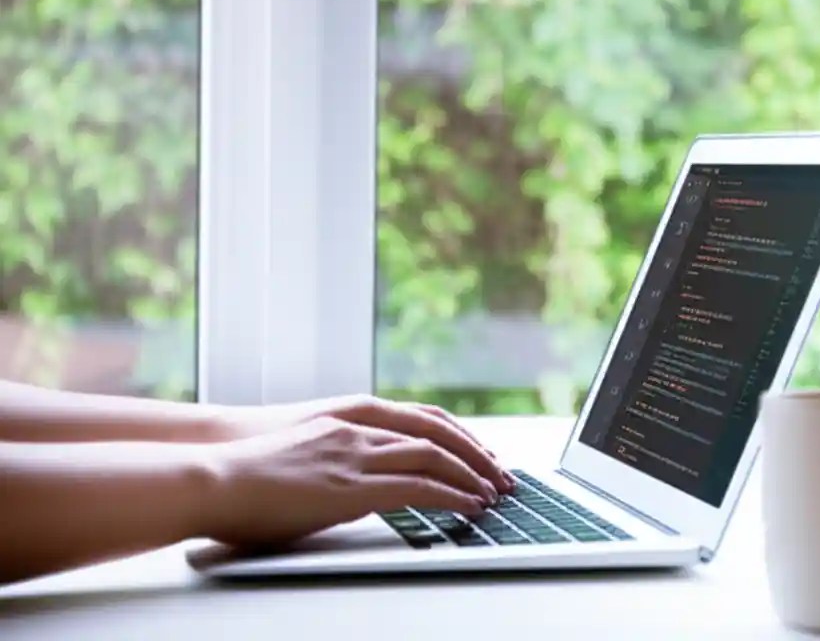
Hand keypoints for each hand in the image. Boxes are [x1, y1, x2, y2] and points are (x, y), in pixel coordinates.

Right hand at [201, 417, 491, 546]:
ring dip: (471, 475)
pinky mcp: (351, 487)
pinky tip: (469, 506)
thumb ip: (338, 458)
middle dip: (476, 454)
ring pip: (433, 457)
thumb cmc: (246, 470)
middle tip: (502, 474)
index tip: (481, 452)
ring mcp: (356, 455)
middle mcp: (359, 429)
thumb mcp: (304, 452)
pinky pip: (416, 487)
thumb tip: (358, 484)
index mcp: (349, 418)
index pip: (421, 418)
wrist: (212, 475)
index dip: (458, 435)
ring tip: (494, 493)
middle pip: (437, 433)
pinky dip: (451, 495)